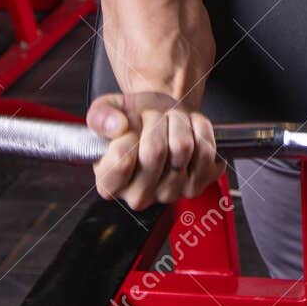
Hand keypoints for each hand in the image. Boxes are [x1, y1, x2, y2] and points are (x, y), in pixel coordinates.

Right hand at [88, 92, 222, 208]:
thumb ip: (101, 116)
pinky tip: (188, 129)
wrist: (161, 117)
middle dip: (155, 120)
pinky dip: (200, 129)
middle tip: (151, 116)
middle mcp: (137, 196)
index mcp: (109, 183)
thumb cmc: (133, 118)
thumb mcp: (108, 108)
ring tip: (169, 121)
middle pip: (154, 152)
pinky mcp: (195, 187)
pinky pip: (206, 151)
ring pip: (182, 148)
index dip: (128, 135)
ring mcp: (168, 194)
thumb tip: (117, 126)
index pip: (121, 162)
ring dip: (178, 122)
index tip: (129, 125)